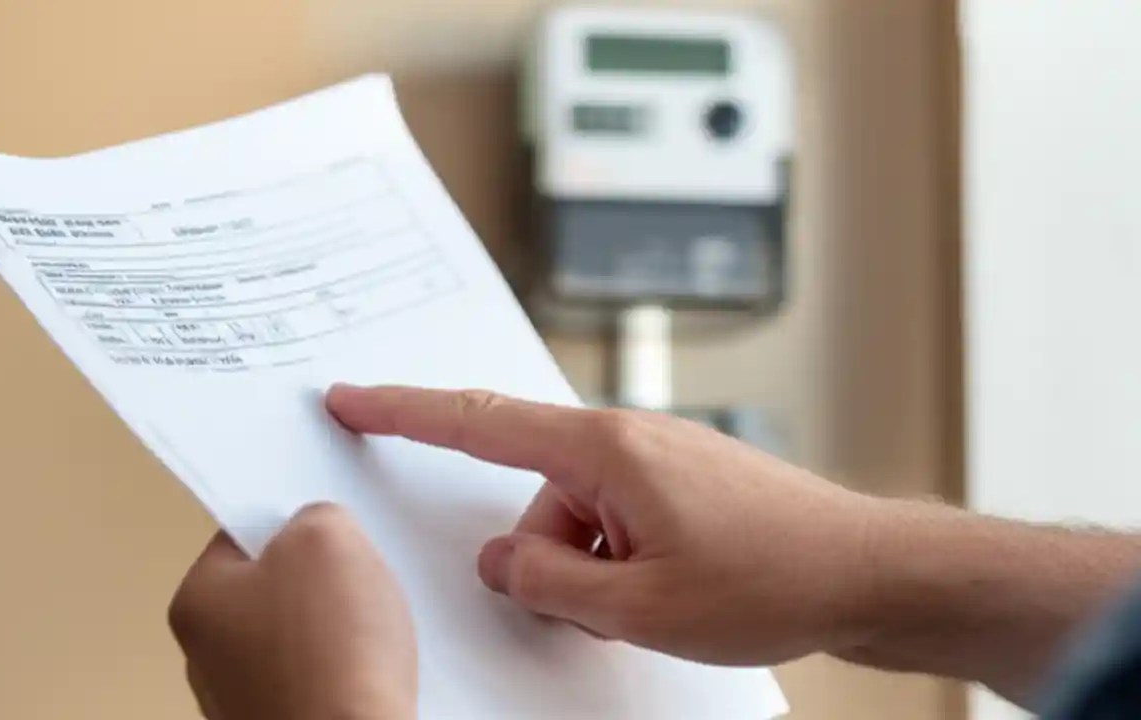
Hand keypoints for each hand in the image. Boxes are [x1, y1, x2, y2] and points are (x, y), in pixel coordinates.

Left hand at [168, 503, 416, 719]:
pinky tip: (370, 675)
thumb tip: (314, 537)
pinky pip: (316, 684)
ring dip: (337, 633)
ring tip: (372, 634)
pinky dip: (344, 676)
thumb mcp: (327, 538)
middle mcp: (202, 658)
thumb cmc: (329, 642)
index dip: (292, 527)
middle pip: (271, 590)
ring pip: (298, 641)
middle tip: (358, 581)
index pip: (241, 538)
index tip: (334, 538)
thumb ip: (316, 517)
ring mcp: (239, 706)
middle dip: (319, 582)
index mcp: (195, 601)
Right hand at [324, 384, 880, 666]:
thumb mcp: (639, 604)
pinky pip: (619, 522)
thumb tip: (500, 560)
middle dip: (545, 560)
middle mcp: (629, 440)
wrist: (872, 572)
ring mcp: (659, 461)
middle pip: (535, 499)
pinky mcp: (683, 485)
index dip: (402, 411)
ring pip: (579, 520)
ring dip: (593, 572)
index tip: (350, 397)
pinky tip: (672, 592)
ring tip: (657, 604)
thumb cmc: (772, 579)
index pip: (478, 421)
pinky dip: (622, 564)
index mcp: (606, 450)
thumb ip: (548, 581)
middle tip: (602, 608)